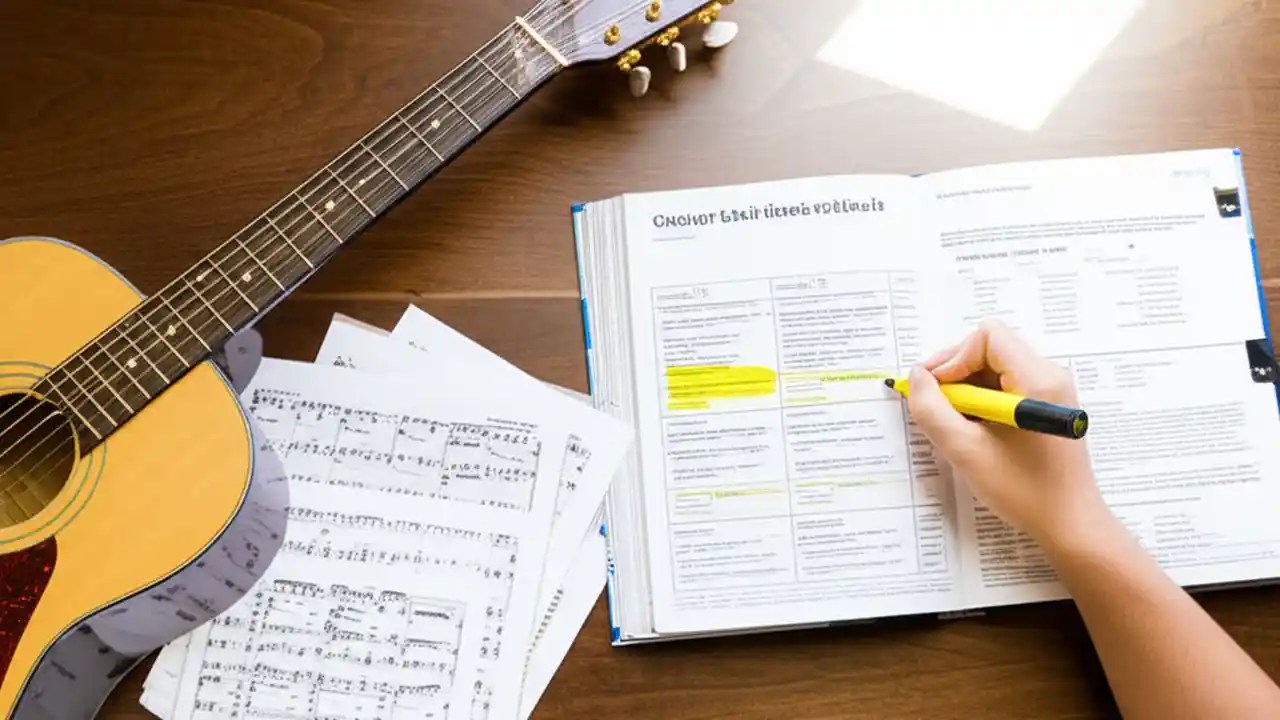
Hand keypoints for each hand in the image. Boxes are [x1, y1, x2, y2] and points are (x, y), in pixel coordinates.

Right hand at [905, 320, 1115, 550]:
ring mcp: (1051, 391)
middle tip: (935, 405)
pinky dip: (982, 400)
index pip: (988, 336)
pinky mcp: (1047, 406)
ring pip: (995, 367)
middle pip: (991, 348)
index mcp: (1037, 380)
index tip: (936, 390)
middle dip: (956, 372)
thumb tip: (917, 377)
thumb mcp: (966, 451)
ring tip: (955, 424)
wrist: (1070, 524)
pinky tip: (974, 430)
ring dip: (967, 388)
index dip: (954, 357)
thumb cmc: (1024, 491)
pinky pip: (1006, 385)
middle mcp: (1050, 376)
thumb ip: (933, 410)